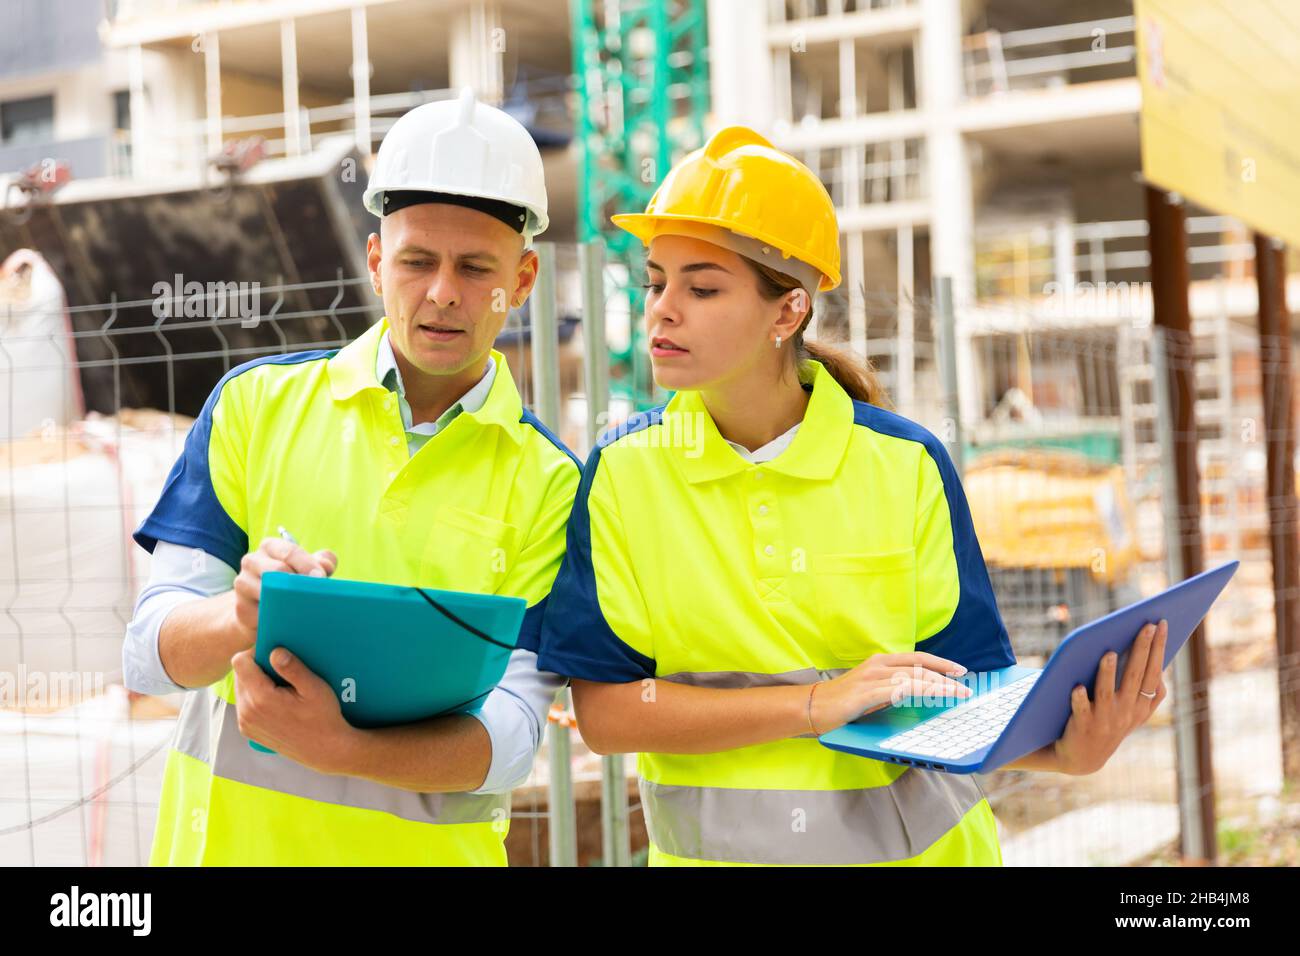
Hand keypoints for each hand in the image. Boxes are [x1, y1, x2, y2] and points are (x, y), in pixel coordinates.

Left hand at [230, 646, 358, 773]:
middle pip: (240, 674)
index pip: (240, 661)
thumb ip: (293, 668)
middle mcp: (247, 711)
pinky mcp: (248, 730)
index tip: (275, 655)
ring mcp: (245, 723)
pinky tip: (277, 701)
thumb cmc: (323, 717)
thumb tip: (275, 651)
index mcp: (261, 698)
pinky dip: (256, 697)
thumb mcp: (314, 688)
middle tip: (283, 672)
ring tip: (281, 687)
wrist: (324, 749)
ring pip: (241, 688)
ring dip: (256, 682)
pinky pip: (244, 704)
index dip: (256, 652)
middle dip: (257, 667)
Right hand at [231, 537, 337, 646]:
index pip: (290, 551)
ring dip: (288, 601)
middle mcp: (252, 561)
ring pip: (267, 592)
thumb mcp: (305, 568)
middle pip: (277, 570)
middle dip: (299, 582)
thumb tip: (327, 565)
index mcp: (270, 547)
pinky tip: (292, 623)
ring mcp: (243, 583)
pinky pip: (261, 613)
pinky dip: (278, 619)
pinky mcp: (241, 607)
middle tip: (317, 594)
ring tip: (307, 609)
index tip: (321, 578)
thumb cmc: (287, 582)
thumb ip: (321, 561)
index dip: (307, 564)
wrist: (257, 608)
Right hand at [812, 652, 972, 732]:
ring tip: (956, 693)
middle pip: (920, 667)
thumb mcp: (873, 690)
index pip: (918, 659)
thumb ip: (893, 688)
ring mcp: (872, 678)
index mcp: (881, 663)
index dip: (941, 663)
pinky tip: (931, 696)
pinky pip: (899, 690)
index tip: (960, 671)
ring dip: (939, 685)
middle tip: (966, 687)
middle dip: (946, 677)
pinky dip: (919, 691)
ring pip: (914, 677)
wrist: (813, 706)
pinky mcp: (866, 692)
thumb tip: (919, 693)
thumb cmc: (843, 701)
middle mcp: (878, 666)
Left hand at [1053, 618, 1168, 774]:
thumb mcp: (1134, 711)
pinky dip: (1079, 699)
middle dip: (1142, 650)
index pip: (1154, 673)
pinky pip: (1080, 710)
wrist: (1083, 758)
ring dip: (1108, 673)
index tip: (1162, 623)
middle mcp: (1126, 712)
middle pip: (1136, 677)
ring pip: (1107, 693)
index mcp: (1141, 706)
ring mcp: (1104, 720)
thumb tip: (1158, 661)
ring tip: (1109, 653)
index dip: (1159, 649)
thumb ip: (1149, 692)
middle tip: (1146, 625)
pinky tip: (1076, 687)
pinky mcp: (1082, 726)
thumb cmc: (1109, 723)